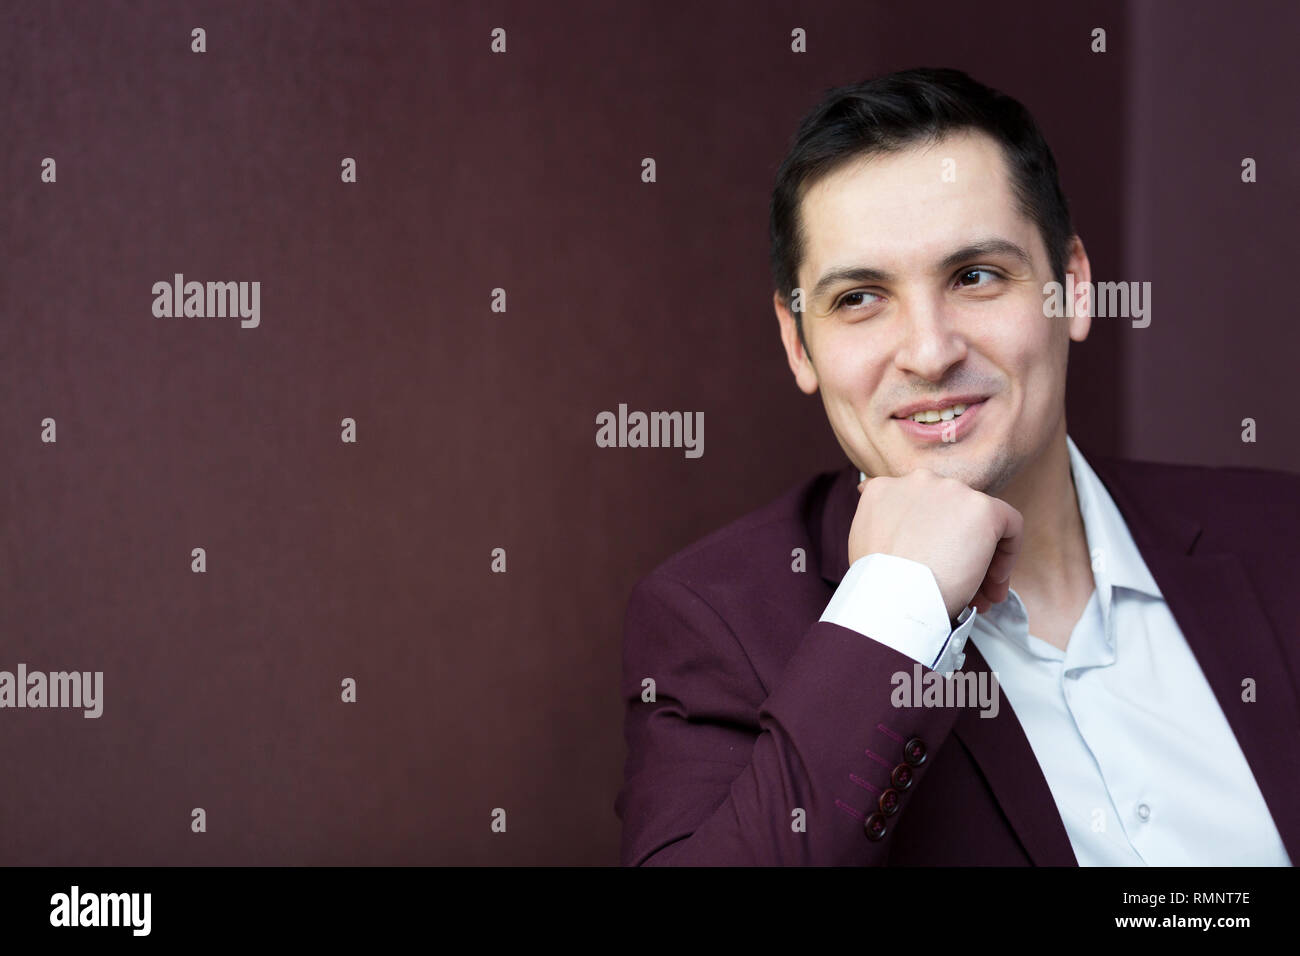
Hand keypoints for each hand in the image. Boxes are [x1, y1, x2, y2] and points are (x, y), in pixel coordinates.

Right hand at [848, 468, 1023, 621]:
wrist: (892, 598)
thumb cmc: (877, 585)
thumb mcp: (863, 544)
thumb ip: (882, 526)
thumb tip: (901, 530)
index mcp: (885, 489)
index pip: (919, 507)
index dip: (931, 539)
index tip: (934, 567)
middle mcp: (917, 481)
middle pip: (951, 514)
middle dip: (958, 550)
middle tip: (961, 586)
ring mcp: (951, 491)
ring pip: (979, 521)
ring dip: (982, 558)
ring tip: (981, 595)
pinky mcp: (982, 508)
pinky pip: (1009, 524)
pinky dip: (1007, 553)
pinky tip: (992, 582)